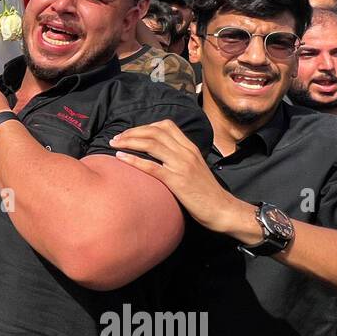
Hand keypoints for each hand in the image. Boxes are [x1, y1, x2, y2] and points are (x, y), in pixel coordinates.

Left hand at [109, 120, 254, 238]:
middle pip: (155, 132)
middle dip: (132, 132)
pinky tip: (120, 158)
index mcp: (190, 148)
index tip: (131, 133)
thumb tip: (159, 157)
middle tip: (116, 138)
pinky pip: (152, 166)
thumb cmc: (206, 192)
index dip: (145, 126)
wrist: (222, 209)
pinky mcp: (177, 181)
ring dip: (129, 141)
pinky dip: (133, 160)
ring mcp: (182, 165)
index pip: (166, 126)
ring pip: (151, 144)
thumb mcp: (194, 168)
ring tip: (114, 144)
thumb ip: (179, 159)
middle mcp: (186, 152)